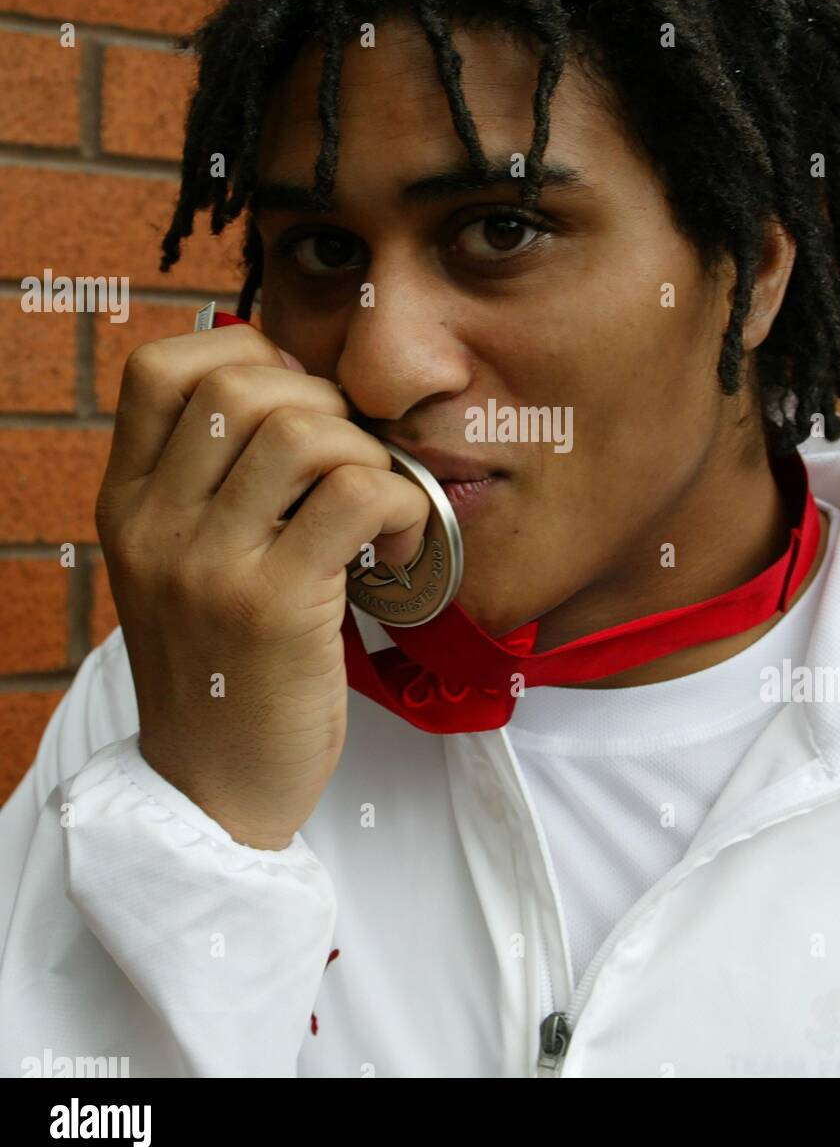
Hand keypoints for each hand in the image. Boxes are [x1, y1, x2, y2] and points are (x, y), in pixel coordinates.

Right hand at [95, 326, 429, 848]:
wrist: (215, 792)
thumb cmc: (222, 670)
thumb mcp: (183, 568)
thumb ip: (209, 485)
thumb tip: (288, 385)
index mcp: (127, 505)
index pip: (160, 368)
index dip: (243, 354)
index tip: (297, 402)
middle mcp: (155, 525)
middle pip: (241, 384)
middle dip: (323, 402)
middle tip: (354, 461)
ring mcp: (209, 564)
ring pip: (303, 430)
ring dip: (366, 454)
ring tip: (380, 507)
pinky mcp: (275, 606)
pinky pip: (359, 494)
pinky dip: (405, 506)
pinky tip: (405, 549)